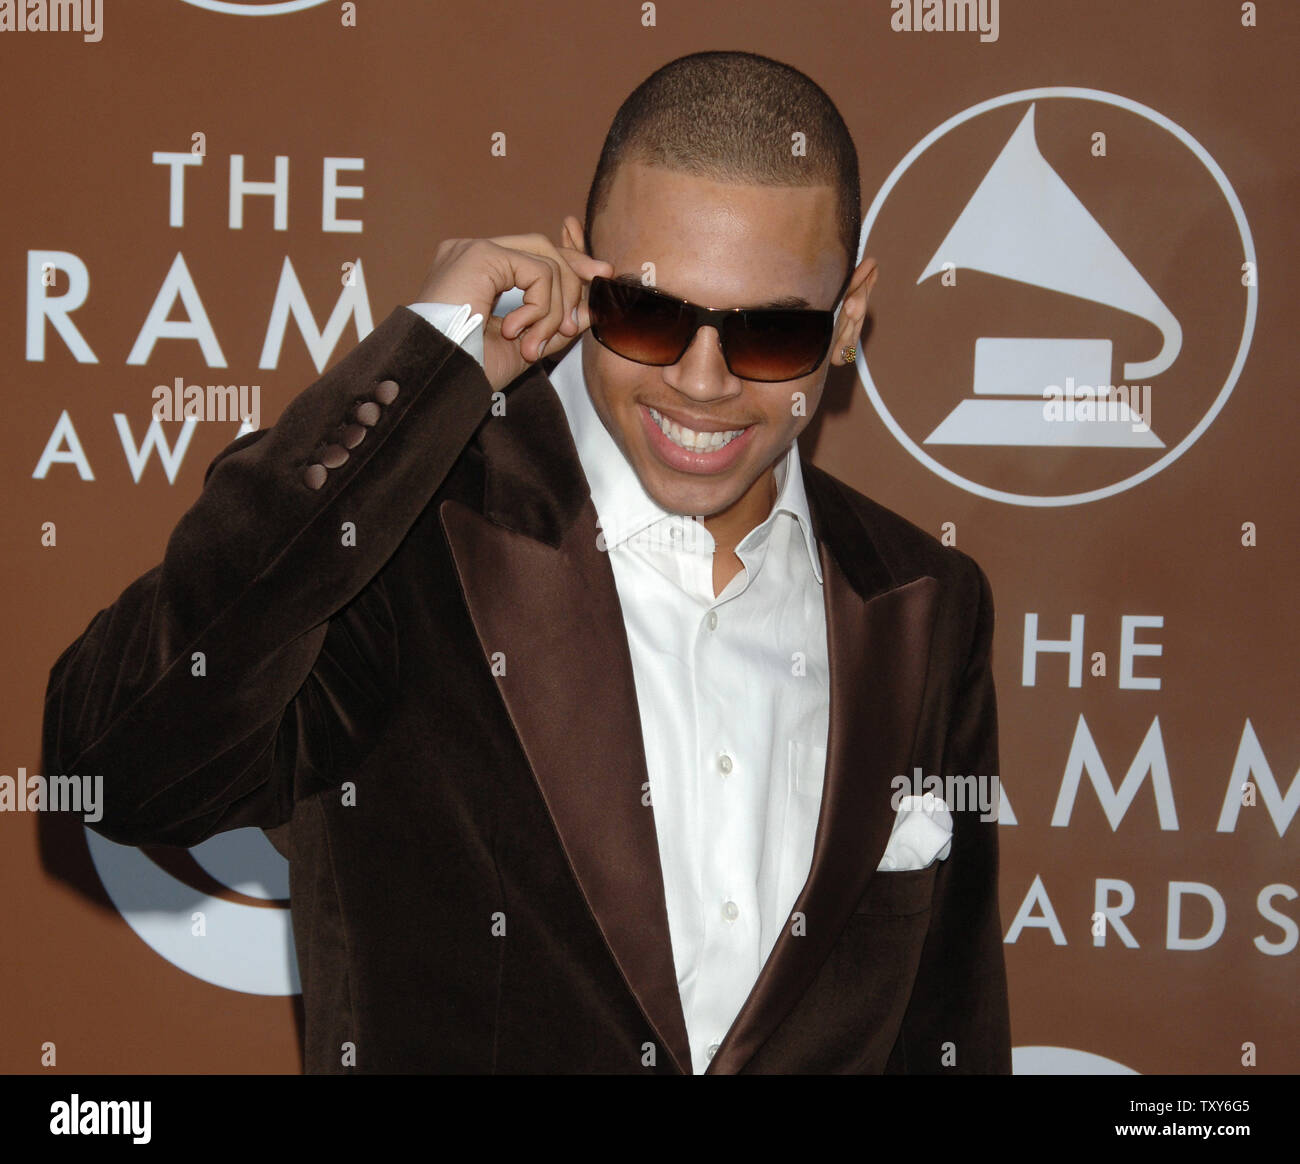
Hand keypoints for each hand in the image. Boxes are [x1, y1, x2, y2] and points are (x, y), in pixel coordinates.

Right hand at [415, 221, 612, 391]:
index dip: (569, 259)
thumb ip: (556, 322)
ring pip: (545, 261)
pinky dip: (541, 308)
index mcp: (478, 271)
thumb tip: (593, 305)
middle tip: (574, 323)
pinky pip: (538, 272)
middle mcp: (473, 252)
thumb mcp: (525, 344)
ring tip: (533, 344)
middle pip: (544, 247)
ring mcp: (475, 249)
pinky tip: (518, 332)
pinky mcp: (481, 255)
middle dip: (575, 278)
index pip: (533, 251)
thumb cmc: (469, 369)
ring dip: (553, 309)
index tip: (599, 275)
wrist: (440, 379)